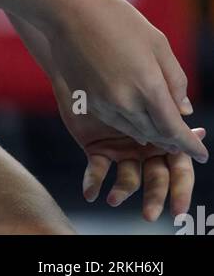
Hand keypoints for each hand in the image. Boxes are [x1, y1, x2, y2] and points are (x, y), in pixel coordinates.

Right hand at [39, 0, 207, 162]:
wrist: (67, 10)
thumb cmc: (116, 19)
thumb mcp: (156, 41)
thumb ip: (175, 78)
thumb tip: (183, 109)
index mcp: (148, 86)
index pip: (174, 129)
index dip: (190, 145)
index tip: (202, 155)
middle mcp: (126, 102)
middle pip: (155, 134)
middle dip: (171, 139)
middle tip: (182, 139)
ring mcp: (103, 104)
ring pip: (134, 131)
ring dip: (150, 132)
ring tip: (160, 129)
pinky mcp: (87, 101)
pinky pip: (115, 121)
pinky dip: (129, 122)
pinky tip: (133, 113)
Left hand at [52, 72, 205, 221]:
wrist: (85, 60)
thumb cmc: (123, 66)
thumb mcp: (150, 79)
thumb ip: (170, 95)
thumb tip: (190, 118)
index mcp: (164, 136)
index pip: (179, 167)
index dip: (181, 187)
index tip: (179, 209)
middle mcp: (145, 147)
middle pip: (156, 179)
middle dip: (155, 198)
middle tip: (149, 215)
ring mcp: (122, 149)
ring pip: (128, 178)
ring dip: (122, 192)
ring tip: (114, 198)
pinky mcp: (97, 148)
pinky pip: (97, 170)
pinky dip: (93, 182)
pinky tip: (90, 192)